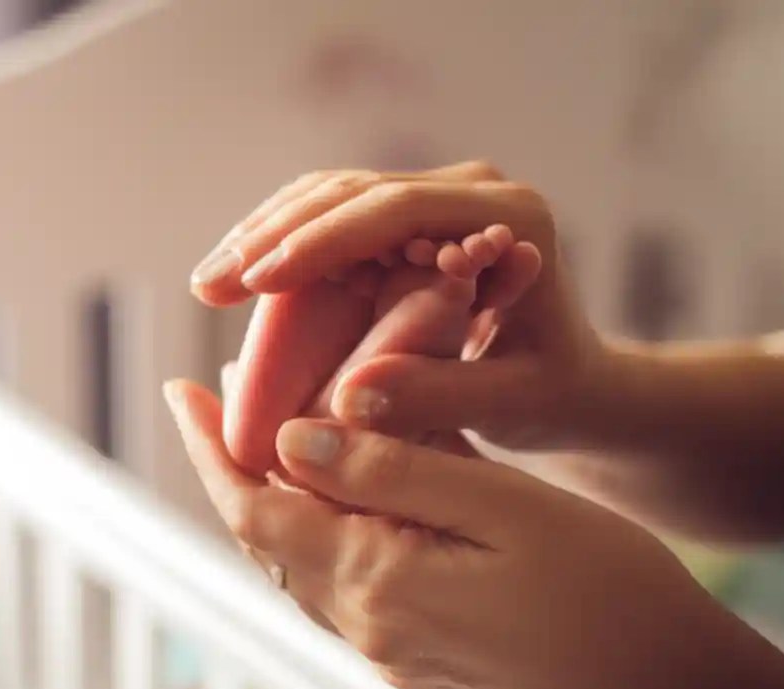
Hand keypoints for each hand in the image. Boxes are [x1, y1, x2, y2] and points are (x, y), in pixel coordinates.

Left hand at [163, 379, 783, 688]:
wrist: (661, 683)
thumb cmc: (603, 587)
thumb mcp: (502, 506)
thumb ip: (392, 470)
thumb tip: (293, 437)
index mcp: (378, 583)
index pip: (253, 509)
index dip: (209, 447)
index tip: (180, 389)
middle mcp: (366, 626)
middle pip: (265, 534)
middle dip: (237, 460)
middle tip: (223, 392)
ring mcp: (385, 648)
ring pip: (296, 558)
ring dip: (276, 493)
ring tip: (274, 424)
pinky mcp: (409, 653)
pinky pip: (336, 582)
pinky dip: (319, 526)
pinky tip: (337, 487)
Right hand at [192, 161, 608, 453]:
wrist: (575, 379)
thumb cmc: (551, 395)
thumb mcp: (509, 404)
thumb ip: (437, 395)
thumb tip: (348, 397)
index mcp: (507, 219)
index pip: (393, 212)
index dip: (318, 243)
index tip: (254, 282)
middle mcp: (471, 189)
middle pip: (351, 190)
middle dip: (272, 236)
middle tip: (208, 285)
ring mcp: (438, 194)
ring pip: (331, 193)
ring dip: (264, 233)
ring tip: (208, 282)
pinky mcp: (409, 213)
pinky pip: (331, 213)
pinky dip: (281, 241)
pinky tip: (239, 275)